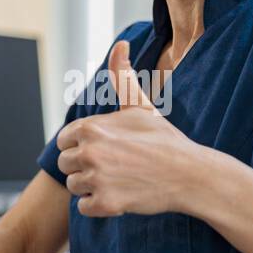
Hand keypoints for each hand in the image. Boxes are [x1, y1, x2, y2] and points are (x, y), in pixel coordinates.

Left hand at [56, 40, 198, 216]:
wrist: (188, 174)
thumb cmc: (163, 139)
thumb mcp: (140, 105)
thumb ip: (122, 76)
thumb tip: (121, 44)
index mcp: (92, 127)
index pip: (64, 141)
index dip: (83, 146)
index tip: (106, 149)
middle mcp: (90, 152)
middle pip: (66, 165)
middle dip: (86, 167)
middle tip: (115, 166)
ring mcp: (97, 179)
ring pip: (75, 187)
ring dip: (93, 187)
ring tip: (119, 180)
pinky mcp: (105, 204)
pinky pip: (84, 208)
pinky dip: (100, 206)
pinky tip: (120, 195)